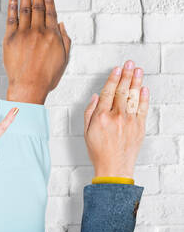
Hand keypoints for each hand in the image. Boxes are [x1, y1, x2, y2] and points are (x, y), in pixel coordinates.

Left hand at [2, 0, 70, 103]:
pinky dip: (12, 5)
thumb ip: (65, 40)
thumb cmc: (47, 76)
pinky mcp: (10, 38)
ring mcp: (24, 33)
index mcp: (53, 35)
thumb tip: (62, 24)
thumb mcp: (64, 58)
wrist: (29, 85)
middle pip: (38, 6)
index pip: (51, 11)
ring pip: (25, 8)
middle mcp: (39, 31)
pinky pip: (11, 18)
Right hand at [84, 61, 147, 179]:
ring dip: (136, 82)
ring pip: (134, 97)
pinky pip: (143, 109)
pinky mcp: (139, 127)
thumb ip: (90, 111)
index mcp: (101, 116)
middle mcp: (116, 116)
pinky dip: (144, 98)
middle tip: (130, 64)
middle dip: (126, 75)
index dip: (113, 78)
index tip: (117, 69)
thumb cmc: (99, 150)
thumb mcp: (86, 130)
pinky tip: (144, 89)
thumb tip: (96, 97)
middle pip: (123, 91)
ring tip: (138, 71)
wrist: (114, 167)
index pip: (108, 91)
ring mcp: (130, 122)